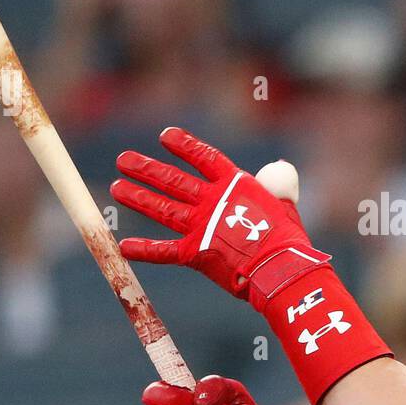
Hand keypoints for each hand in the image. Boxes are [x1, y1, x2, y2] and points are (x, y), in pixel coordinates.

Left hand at [111, 127, 327, 310]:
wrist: (280, 269)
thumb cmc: (288, 239)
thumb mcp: (286, 203)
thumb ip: (278, 183)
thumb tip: (276, 167)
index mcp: (236, 186)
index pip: (204, 157)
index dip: (185, 145)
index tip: (166, 135)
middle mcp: (213, 201)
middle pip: (173, 180)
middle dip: (146, 168)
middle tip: (124, 159)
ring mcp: (201, 226)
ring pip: (162, 208)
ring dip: (138, 198)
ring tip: (117, 189)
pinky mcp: (195, 253)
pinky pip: (164, 251)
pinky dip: (143, 250)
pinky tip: (123, 246)